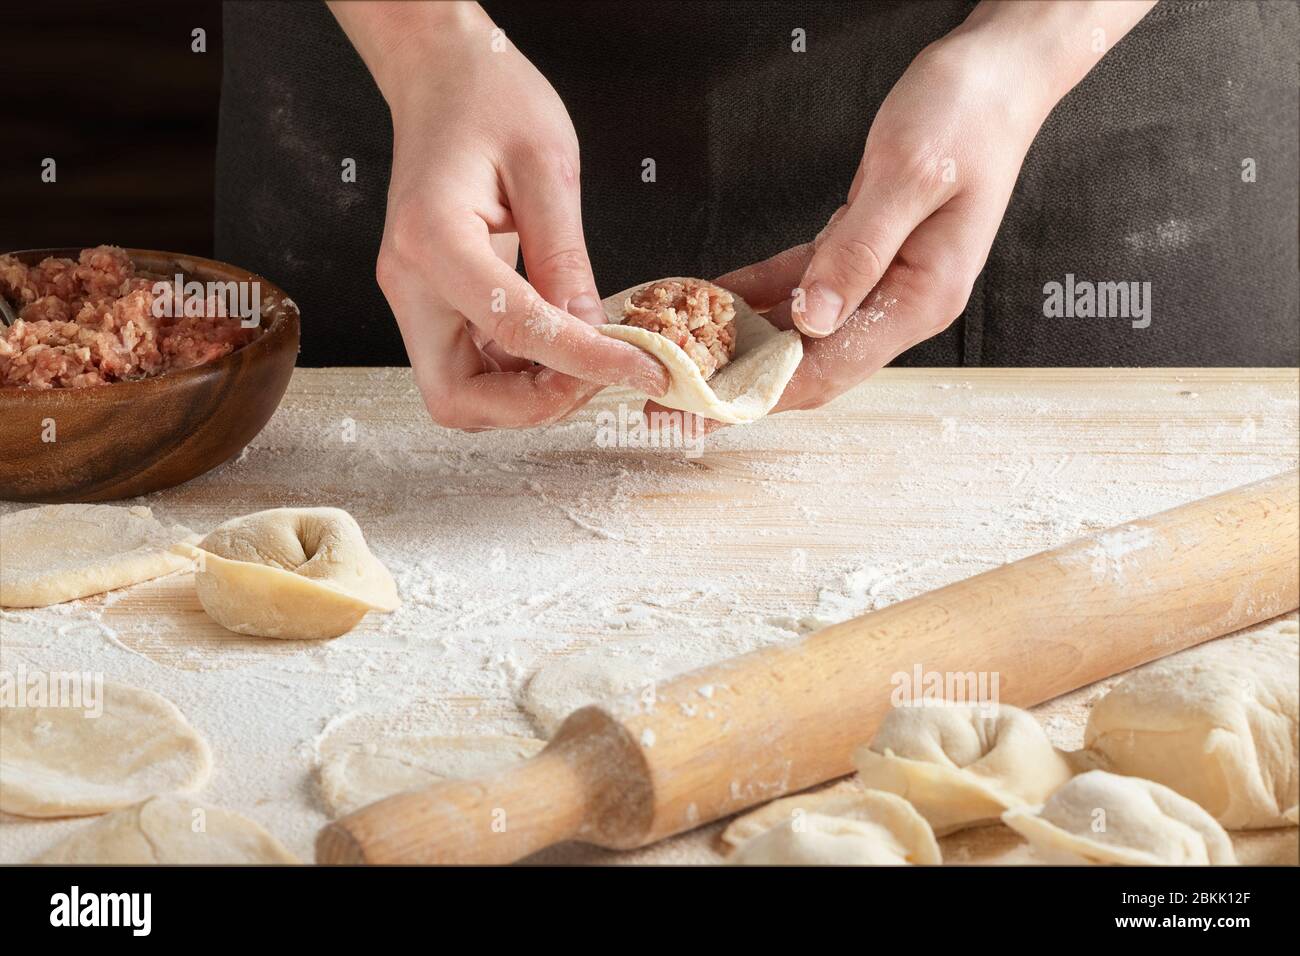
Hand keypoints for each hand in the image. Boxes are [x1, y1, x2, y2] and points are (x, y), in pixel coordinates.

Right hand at [332, 2, 667, 429]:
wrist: (441, 76)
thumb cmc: (489, 100)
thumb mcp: (548, 166)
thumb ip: (566, 256)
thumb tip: (592, 330)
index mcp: (433, 241)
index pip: (515, 329)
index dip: (584, 361)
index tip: (642, 369)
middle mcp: (411, 283)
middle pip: (459, 398)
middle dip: (534, 404)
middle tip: (599, 373)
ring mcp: (417, 298)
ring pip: (465, 393)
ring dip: (531, 394)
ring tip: (591, 355)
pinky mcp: (435, 302)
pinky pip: (475, 365)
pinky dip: (524, 370)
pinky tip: (567, 336)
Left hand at [717, 0, 1155, 418]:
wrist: (998, 71)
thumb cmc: (969, 113)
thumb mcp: (908, 176)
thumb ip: (859, 251)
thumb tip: (814, 318)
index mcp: (924, 296)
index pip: (834, 367)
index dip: (768, 390)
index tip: (712, 401)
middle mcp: (904, 298)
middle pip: (813, 360)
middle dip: (747, 376)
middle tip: (682, 386)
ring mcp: (884, 277)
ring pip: (803, 328)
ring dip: (747, 338)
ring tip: (687, 347)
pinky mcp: (865, 250)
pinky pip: (803, 282)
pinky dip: (760, 291)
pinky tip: (717, 296)